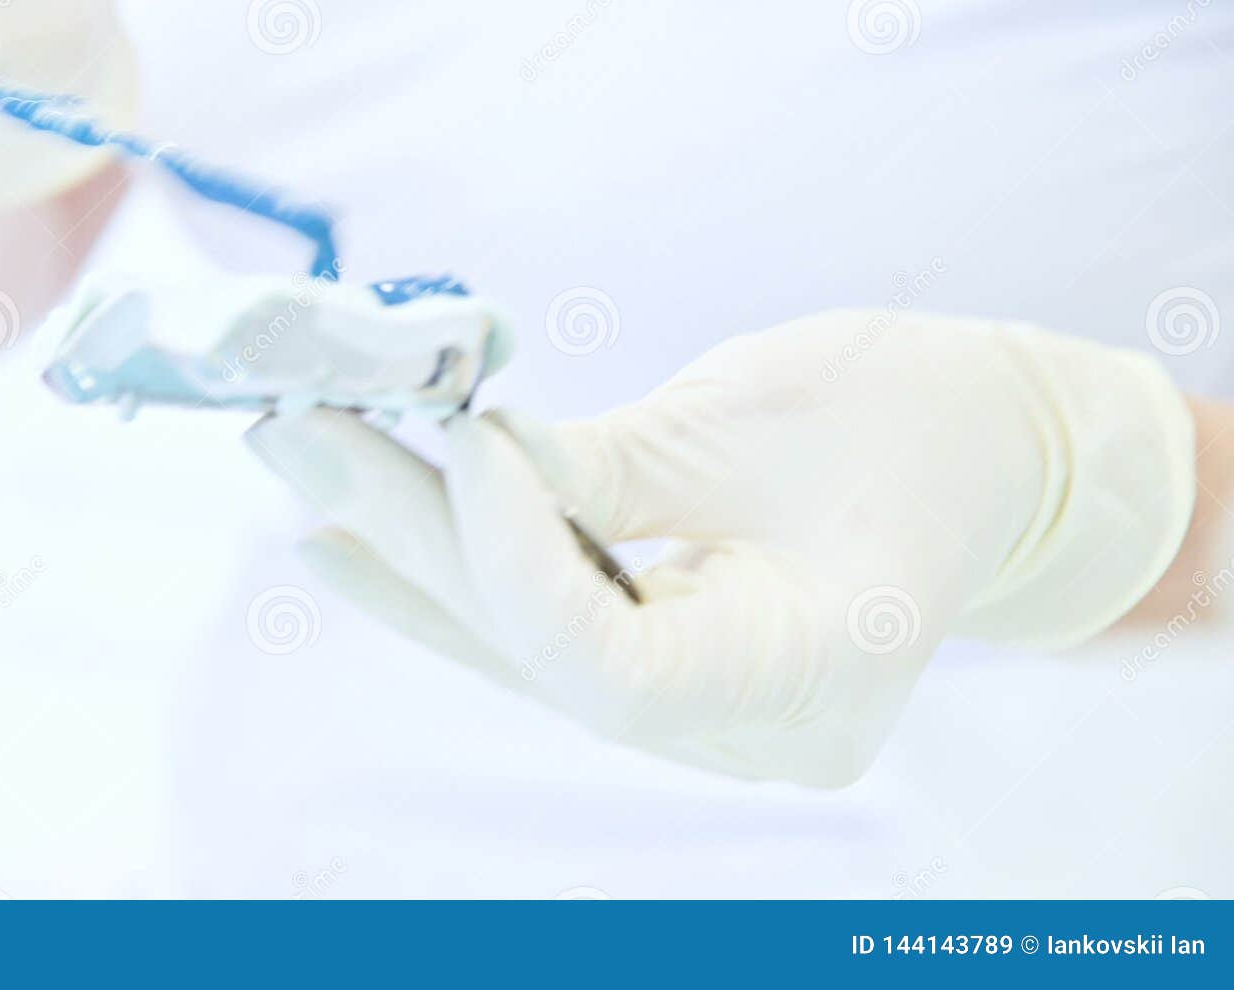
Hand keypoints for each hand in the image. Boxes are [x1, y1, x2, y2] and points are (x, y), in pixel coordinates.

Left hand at [246, 309, 1195, 785]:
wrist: (984, 452)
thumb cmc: (908, 416)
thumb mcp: (751, 420)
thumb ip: (594, 466)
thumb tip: (447, 455)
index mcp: (816, 680)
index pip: (613, 667)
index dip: (514, 556)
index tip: (463, 434)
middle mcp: (751, 734)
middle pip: (541, 657)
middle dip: (420, 539)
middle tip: (305, 437)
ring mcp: (711, 721)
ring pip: (525, 657)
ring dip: (411, 557)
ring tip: (304, 470)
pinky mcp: (677, 679)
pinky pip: (545, 641)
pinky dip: (459, 577)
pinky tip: (354, 530)